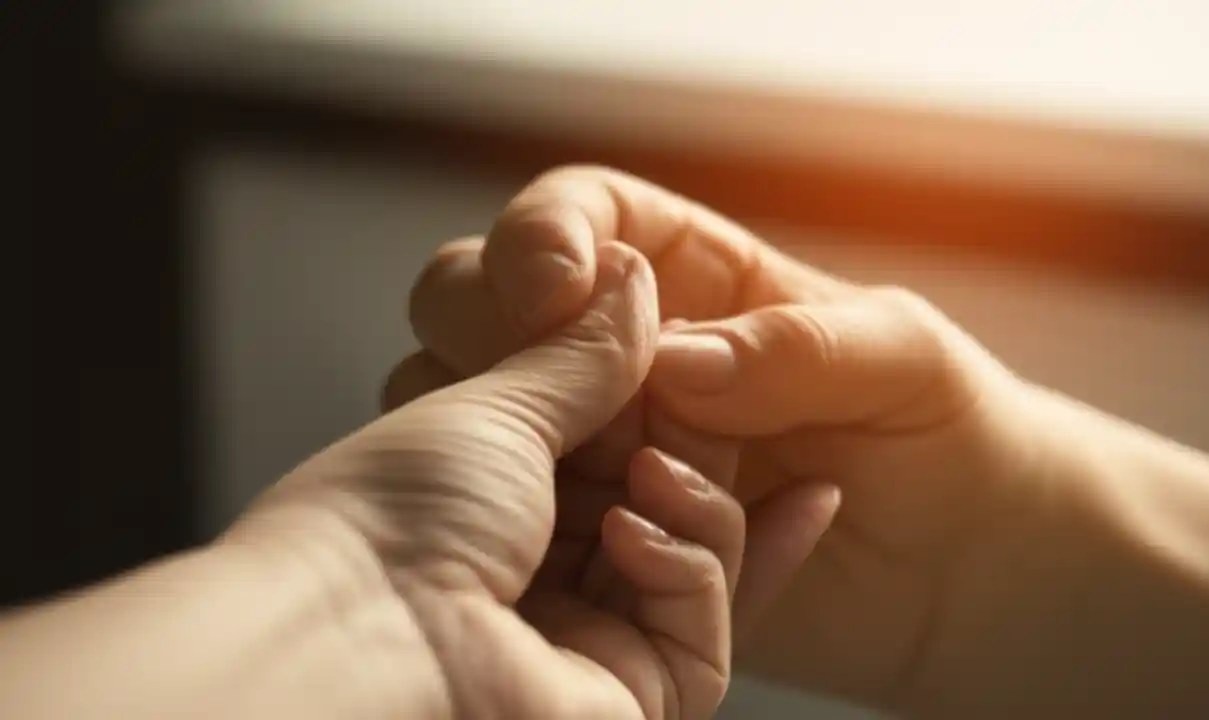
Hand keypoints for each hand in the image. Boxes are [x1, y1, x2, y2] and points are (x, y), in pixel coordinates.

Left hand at [230, 245, 780, 718]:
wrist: (357, 643)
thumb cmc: (391, 521)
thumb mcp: (497, 407)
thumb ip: (584, 352)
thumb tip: (632, 278)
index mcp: (495, 497)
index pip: (607, 439)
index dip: (657, 393)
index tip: (695, 343)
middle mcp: (539, 568)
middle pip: (659, 495)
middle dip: (693, 441)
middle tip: (712, 388)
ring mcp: (586, 635)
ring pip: (694, 554)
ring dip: (693, 496)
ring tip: (661, 463)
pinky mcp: (630, 694)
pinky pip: (700, 627)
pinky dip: (687, 563)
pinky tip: (636, 528)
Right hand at [381, 166, 1132, 715]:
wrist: (965, 572)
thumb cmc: (948, 434)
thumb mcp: (903, 359)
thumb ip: (801, 345)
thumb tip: (677, 361)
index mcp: (691, 279)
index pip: (577, 217)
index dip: (542, 234)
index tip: (556, 287)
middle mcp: (624, 357)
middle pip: (480, 301)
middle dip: (495, 333)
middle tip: (567, 393)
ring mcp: (603, 449)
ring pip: (476, 413)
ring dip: (516, 443)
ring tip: (632, 490)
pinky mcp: (605, 540)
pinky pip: (527, 527)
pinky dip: (553, 536)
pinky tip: (642, 554)